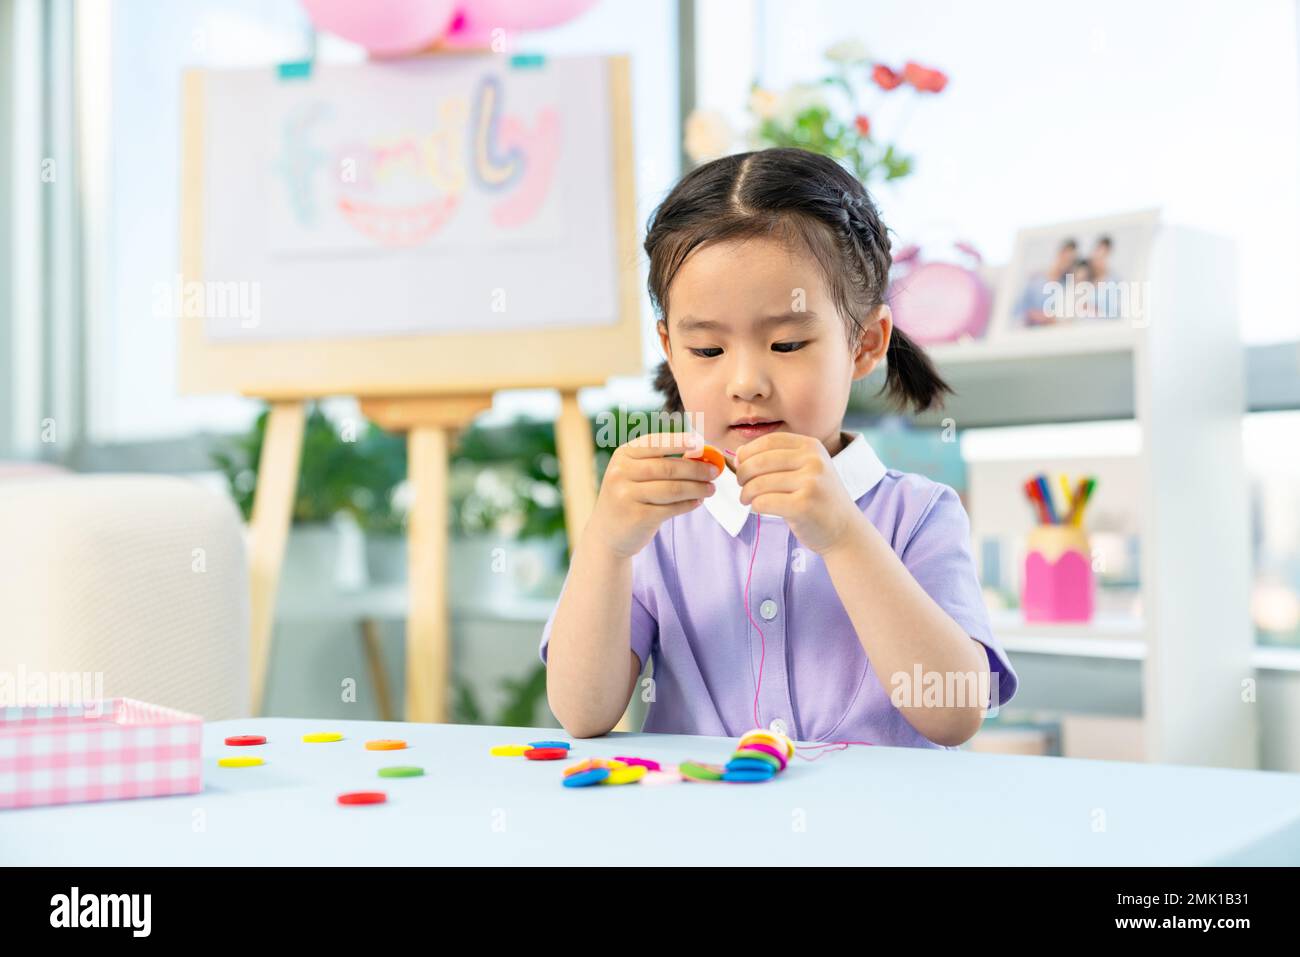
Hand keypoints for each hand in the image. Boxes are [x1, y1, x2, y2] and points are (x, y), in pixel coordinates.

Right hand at [587, 431, 720, 558]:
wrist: (607, 533)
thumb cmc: (629, 497)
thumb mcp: (634, 474)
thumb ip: (660, 462)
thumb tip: (700, 454)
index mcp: (622, 455)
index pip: (654, 443)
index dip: (679, 441)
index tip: (700, 443)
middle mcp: (621, 473)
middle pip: (667, 467)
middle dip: (696, 469)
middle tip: (715, 471)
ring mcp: (626, 495)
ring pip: (672, 489)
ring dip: (697, 488)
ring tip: (711, 489)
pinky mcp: (636, 517)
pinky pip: (670, 508)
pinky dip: (688, 504)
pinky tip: (697, 502)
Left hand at [734, 432, 863, 554]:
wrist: (844, 529)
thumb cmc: (817, 499)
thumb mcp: (806, 469)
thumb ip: (776, 458)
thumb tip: (738, 455)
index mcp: (811, 447)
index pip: (769, 441)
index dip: (748, 452)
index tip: (740, 464)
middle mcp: (813, 461)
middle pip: (760, 461)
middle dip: (742, 474)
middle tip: (741, 485)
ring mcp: (810, 483)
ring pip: (759, 483)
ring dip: (746, 493)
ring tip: (747, 499)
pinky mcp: (803, 506)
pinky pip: (764, 502)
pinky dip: (755, 506)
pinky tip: (759, 508)